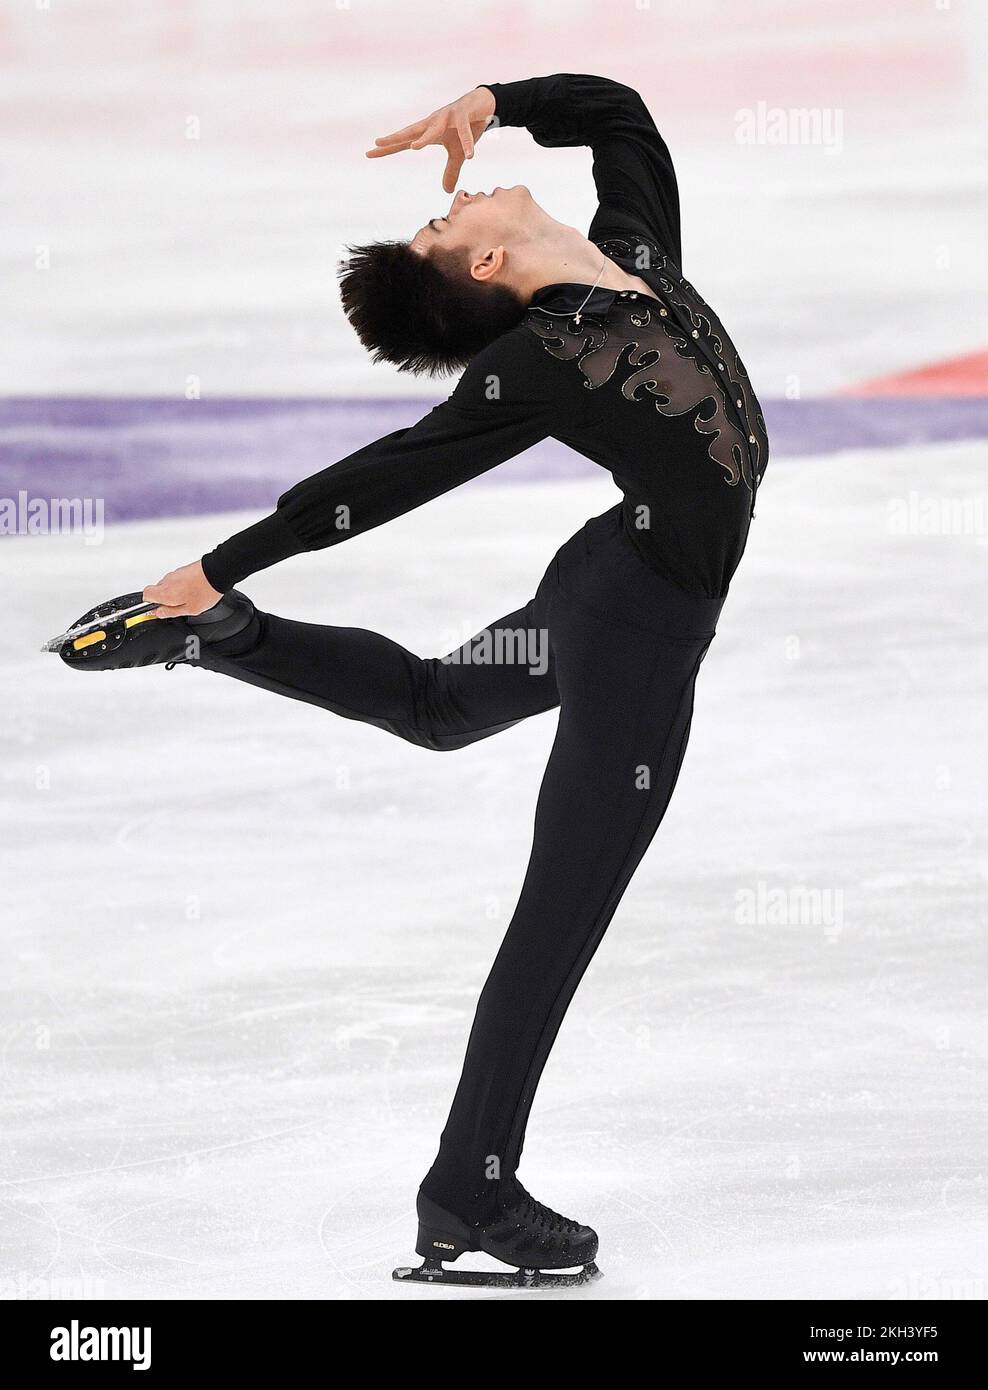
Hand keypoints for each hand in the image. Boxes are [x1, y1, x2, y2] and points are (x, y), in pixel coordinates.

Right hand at [144, 561, 221, 618]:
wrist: (217, 573)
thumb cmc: (205, 591)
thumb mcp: (189, 609)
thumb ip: (171, 612)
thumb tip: (159, 613)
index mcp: (165, 592)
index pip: (145, 595)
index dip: (149, 603)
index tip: (158, 609)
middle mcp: (167, 581)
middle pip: (156, 590)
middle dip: (164, 599)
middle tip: (178, 605)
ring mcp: (174, 574)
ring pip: (167, 585)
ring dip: (174, 592)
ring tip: (189, 597)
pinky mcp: (182, 569)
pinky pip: (176, 580)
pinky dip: (181, 586)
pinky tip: (193, 590)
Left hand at [367, 86, 496, 192]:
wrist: (483, 105)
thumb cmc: (466, 126)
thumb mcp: (458, 153)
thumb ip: (450, 171)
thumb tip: (446, 191)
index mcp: (428, 131)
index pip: (404, 141)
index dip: (388, 148)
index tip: (369, 153)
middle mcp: (433, 122)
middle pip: (410, 131)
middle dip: (395, 137)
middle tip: (378, 142)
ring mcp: (447, 116)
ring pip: (433, 129)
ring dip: (424, 138)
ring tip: (414, 148)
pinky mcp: (463, 115)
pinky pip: (464, 131)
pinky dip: (467, 142)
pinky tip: (470, 156)